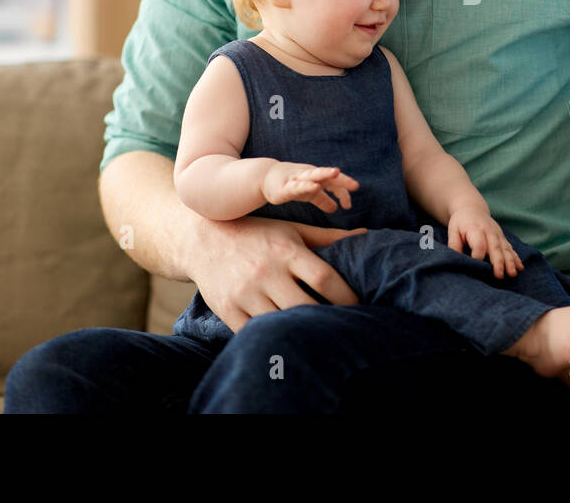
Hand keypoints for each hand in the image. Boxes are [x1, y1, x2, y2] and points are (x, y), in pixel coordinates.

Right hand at [186, 215, 368, 332]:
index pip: (325, 278)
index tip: (359, 306)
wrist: (203, 239)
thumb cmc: (256, 234)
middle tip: (343, 327)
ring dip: (301, 332)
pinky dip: (273, 338)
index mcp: (286, 250)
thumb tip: (366, 236)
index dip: (347, 297)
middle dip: (327, 320)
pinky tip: (287, 339)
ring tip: (319, 337)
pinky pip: (255, 333)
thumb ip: (328, 236)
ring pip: (281, 323)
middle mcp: (265, 271)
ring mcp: (244, 293)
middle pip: (306, 307)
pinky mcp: (227, 309)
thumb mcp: (291, 230)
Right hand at [262, 162, 358, 211]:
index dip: (343, 192)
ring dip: (325, 173)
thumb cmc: (291, 184)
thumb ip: (322, 199)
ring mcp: (297, 178)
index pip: (334, 183)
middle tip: (356, 185)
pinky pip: (297, 186)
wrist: (266, 177)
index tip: (348, 205)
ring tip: (335, 172)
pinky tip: (314, 186)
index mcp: (317, 177)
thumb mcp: (309, 194)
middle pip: (328, 176)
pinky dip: (306, 185)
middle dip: (342, 180)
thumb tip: (336, 208)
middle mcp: (310, 175)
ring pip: (313, 175)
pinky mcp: (286, 186)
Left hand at [447, 206, 523, 278]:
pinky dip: (516, 258)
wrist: (472, 209)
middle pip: (495, 248)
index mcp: (475, 229)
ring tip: (512, 274)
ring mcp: (498, 234)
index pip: (479, 245)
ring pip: (505, 249)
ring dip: (510, 262)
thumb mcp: (453, 230)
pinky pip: (510, 248)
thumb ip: (454, 245)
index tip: (476, 268)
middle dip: (498, 262)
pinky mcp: (502, 238)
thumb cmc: (460, 222)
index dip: (477, 257)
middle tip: (500, 275)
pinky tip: (520, 267)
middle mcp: (489, 231)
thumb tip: (456, 261)